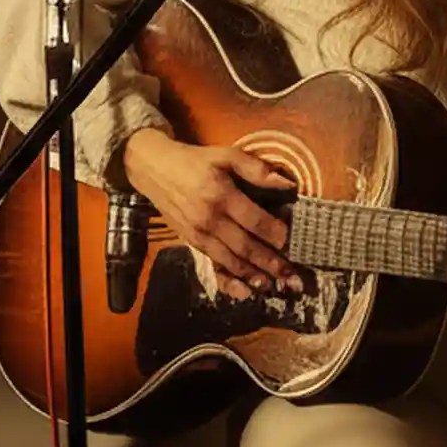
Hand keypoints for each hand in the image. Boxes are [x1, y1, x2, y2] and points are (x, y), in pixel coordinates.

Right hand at [123, 127, 295, 298]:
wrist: (153, 170)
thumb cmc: (195, 162)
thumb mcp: (226, 156)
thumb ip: (256, 169)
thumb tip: (288, 184)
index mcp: (221, 195)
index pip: (255, 220)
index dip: (276, 233)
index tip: (293, 241)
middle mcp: (209, 219)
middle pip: (245, 246)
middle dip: (270, 262)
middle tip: (291, 275)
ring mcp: (199, 234)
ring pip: (230, 261)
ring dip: (253, 276)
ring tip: (273, 285)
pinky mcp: (192, 243)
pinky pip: (213, 266)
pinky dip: (229, 281)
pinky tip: (244, 291)